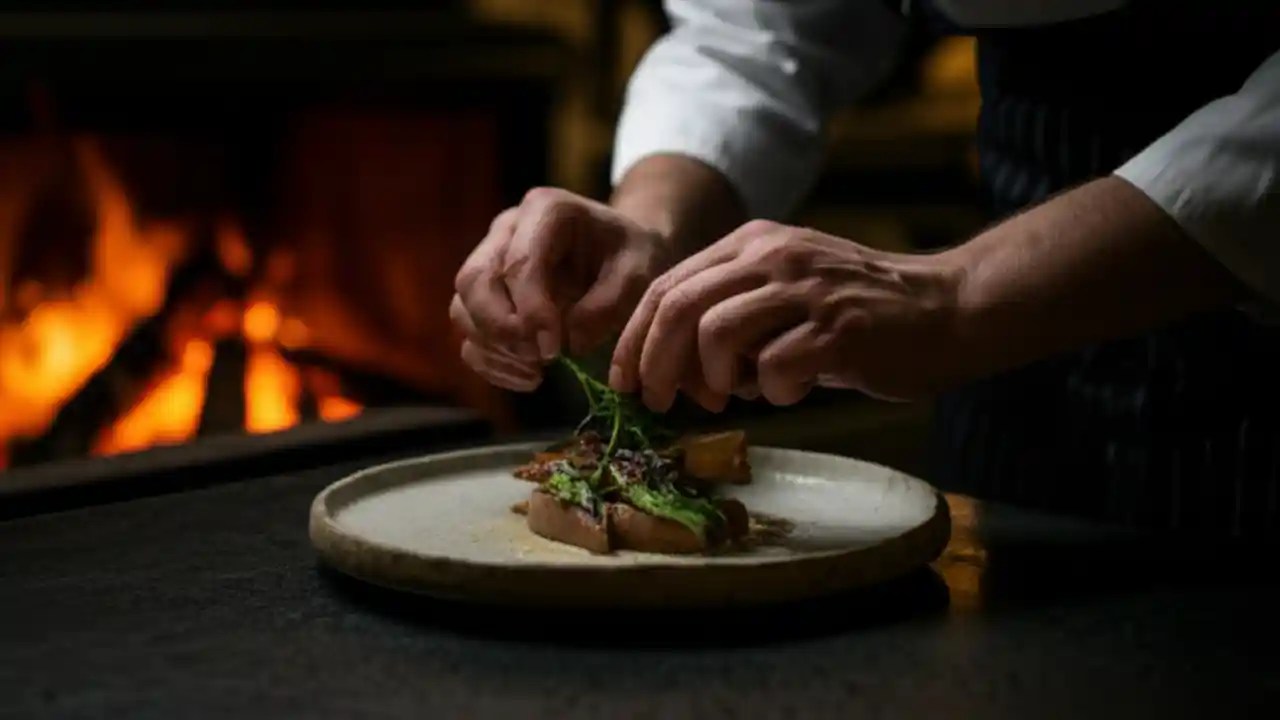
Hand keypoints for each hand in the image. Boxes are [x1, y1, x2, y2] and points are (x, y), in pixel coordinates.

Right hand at [451, 188, 673, 390]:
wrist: (624, 253)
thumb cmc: (633, 256)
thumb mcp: (640, 272)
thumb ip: (610, 304)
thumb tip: (570, 341)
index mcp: (546, 210)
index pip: (519, 262)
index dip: (530, 310)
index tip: (554, 350)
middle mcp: (507, 230)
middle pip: (474, 280)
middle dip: (501, 329)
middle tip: (541, 359)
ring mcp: (490, 260)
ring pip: (462, 307)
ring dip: (493, 348)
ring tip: (537, 371)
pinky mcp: (487, 294)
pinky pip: (469, 332)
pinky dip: (490, 361)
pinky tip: (527, 377)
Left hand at [609, 220, 964, 410]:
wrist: (948, 308)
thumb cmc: (859, 314)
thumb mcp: (786, 293)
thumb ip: (730, 317)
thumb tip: (670, 371)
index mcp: (754, 243)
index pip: (667, 285)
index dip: (634, 339)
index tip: (625, 382)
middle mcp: (775, 256)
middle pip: (679, 307)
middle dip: (655, 363)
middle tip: (658, 402)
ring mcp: (807, 290)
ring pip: (716, 333)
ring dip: (711, 379)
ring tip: (735, 394)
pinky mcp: (839, 330)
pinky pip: (773, 369)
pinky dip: (769, 392)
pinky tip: (792, 391)